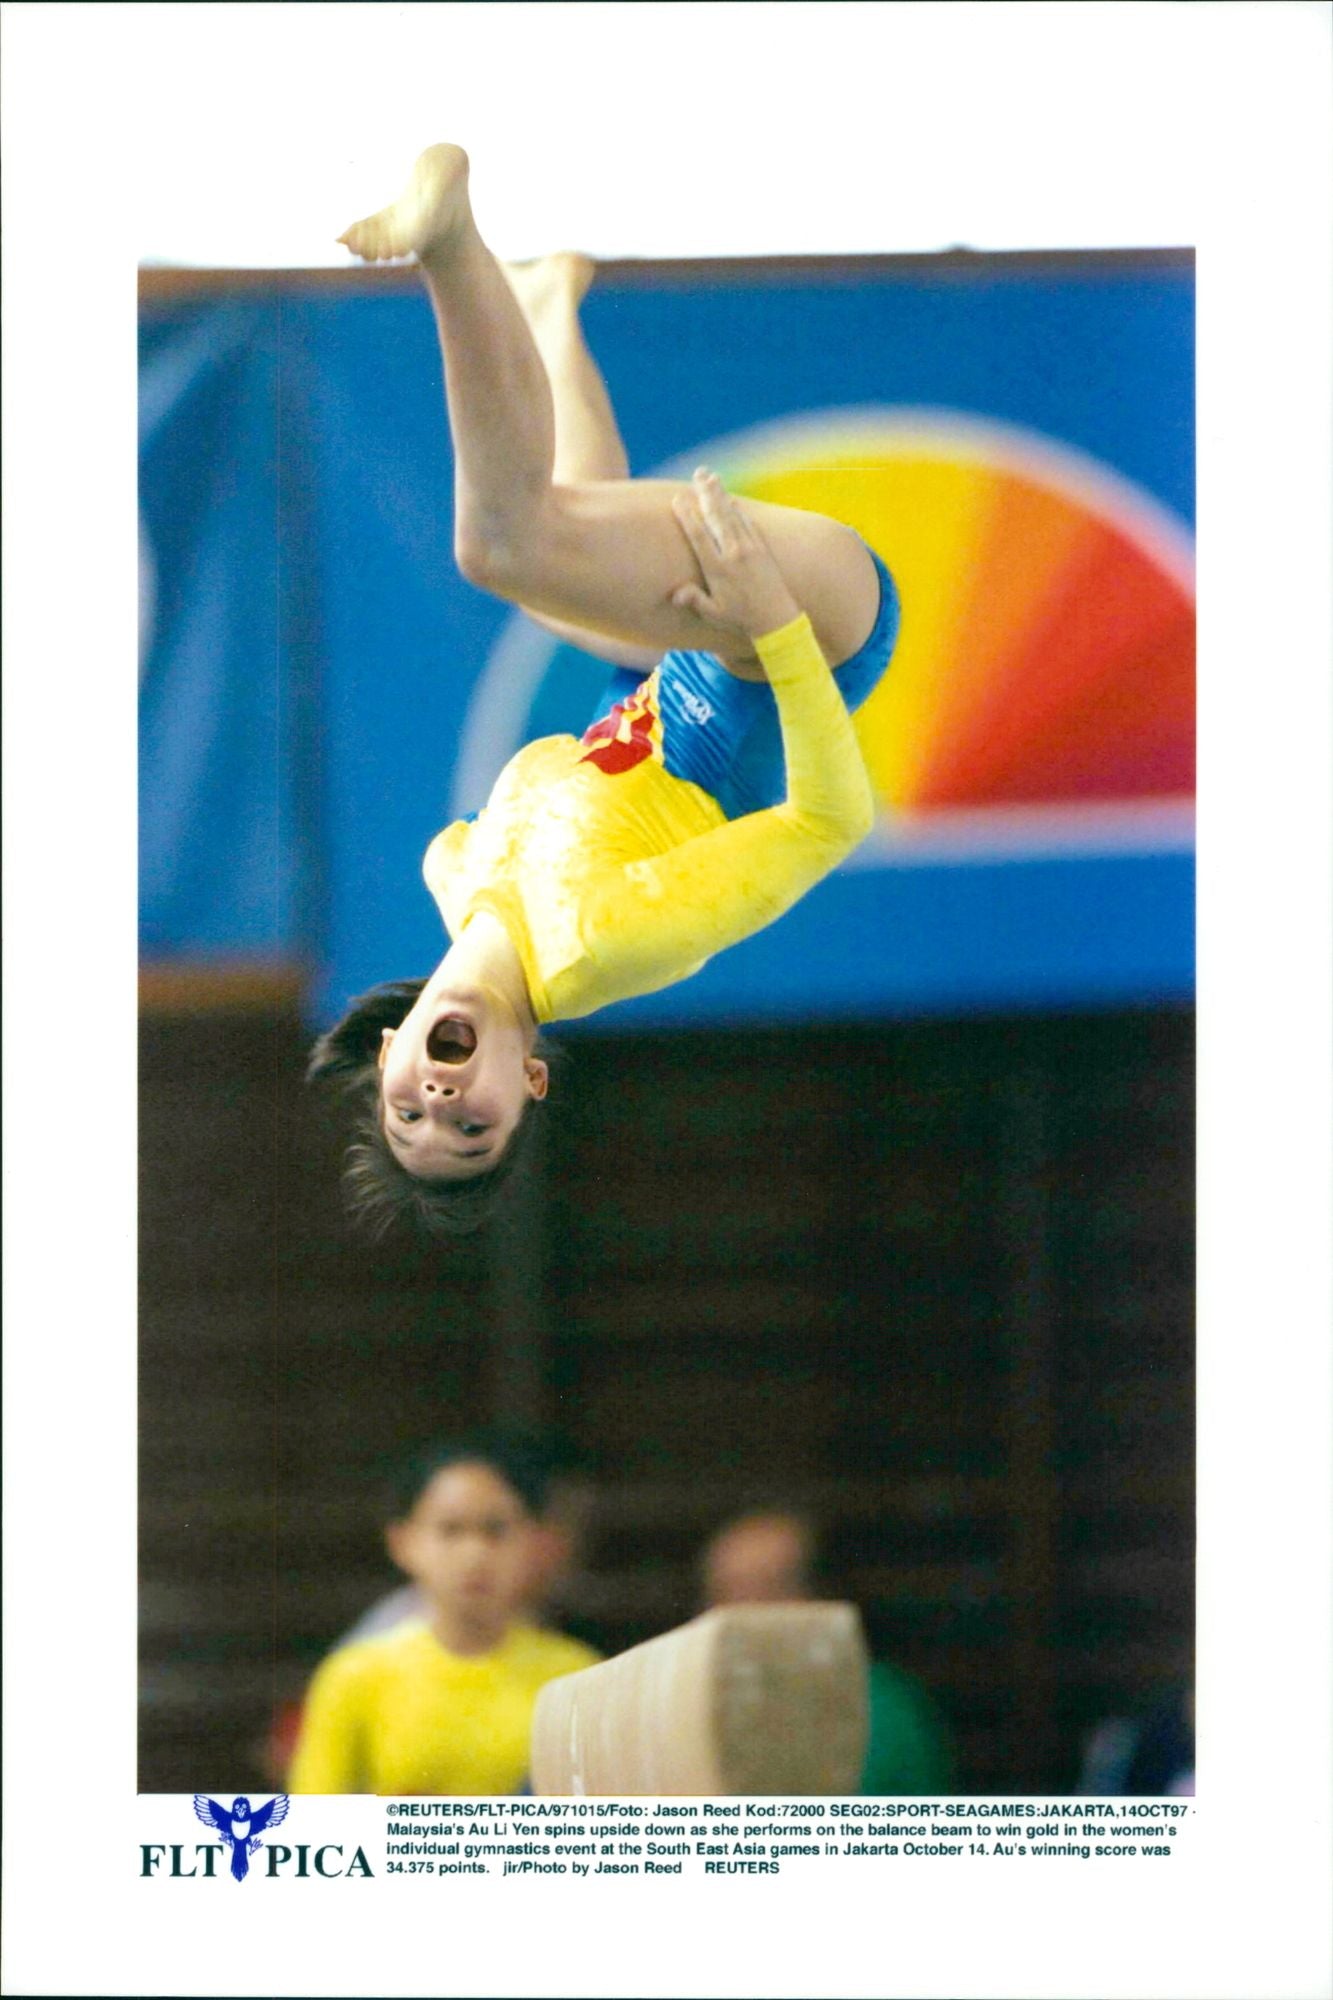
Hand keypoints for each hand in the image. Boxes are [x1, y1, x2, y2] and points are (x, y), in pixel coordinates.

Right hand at [670, 469, 801, 642]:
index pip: (699, 536)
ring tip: (711, 477)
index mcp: (718, 569)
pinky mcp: (762, 549)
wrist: (777, 620)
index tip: (678, 499)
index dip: (688, 516)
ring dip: (721, 495)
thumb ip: (694, 600)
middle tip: (697, 474)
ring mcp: (750, 549)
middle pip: (717, 517)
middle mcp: (734, 554)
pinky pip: (748, 523)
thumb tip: (675, 594)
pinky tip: (731, 499)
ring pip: (732, 515)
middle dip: (706, 494)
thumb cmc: (740, 619)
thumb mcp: (713, 614)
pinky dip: (739, 509)